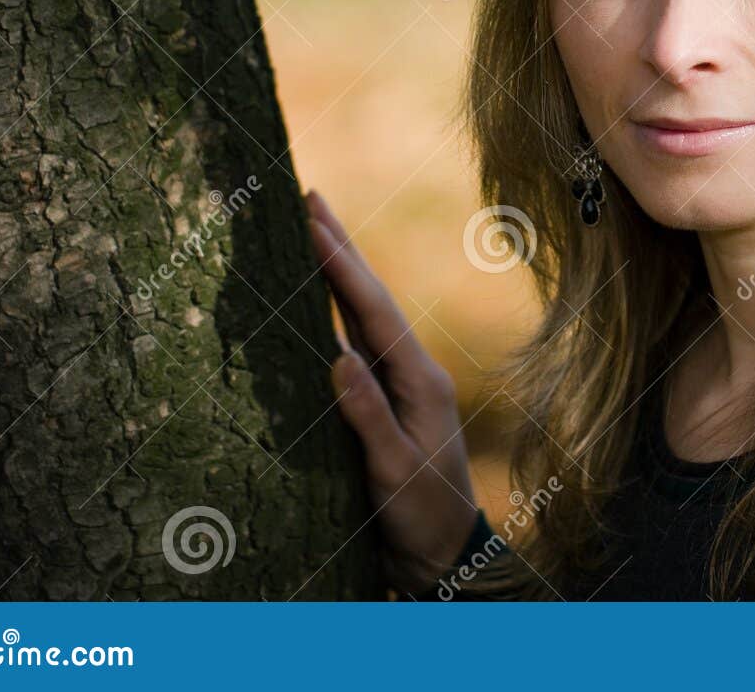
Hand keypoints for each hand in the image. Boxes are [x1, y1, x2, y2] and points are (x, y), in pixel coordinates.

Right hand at [306, 188, 478, 596]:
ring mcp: (396, 388)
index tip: (313, 218)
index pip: (372, 311)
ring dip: (335, 276)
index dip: (341, 263)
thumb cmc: (422, 517)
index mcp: (419, 380)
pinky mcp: (381, 406)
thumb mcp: (395, 471)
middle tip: (311, 199)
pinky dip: (332, 318)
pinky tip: (315, 304)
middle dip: (340, 248)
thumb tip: (338, 357)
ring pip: (359, 319)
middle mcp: (409, 373)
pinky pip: (353, 349)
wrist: (443, 556)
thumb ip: (368, 416)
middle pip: (368, 300)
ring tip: (310, 232)